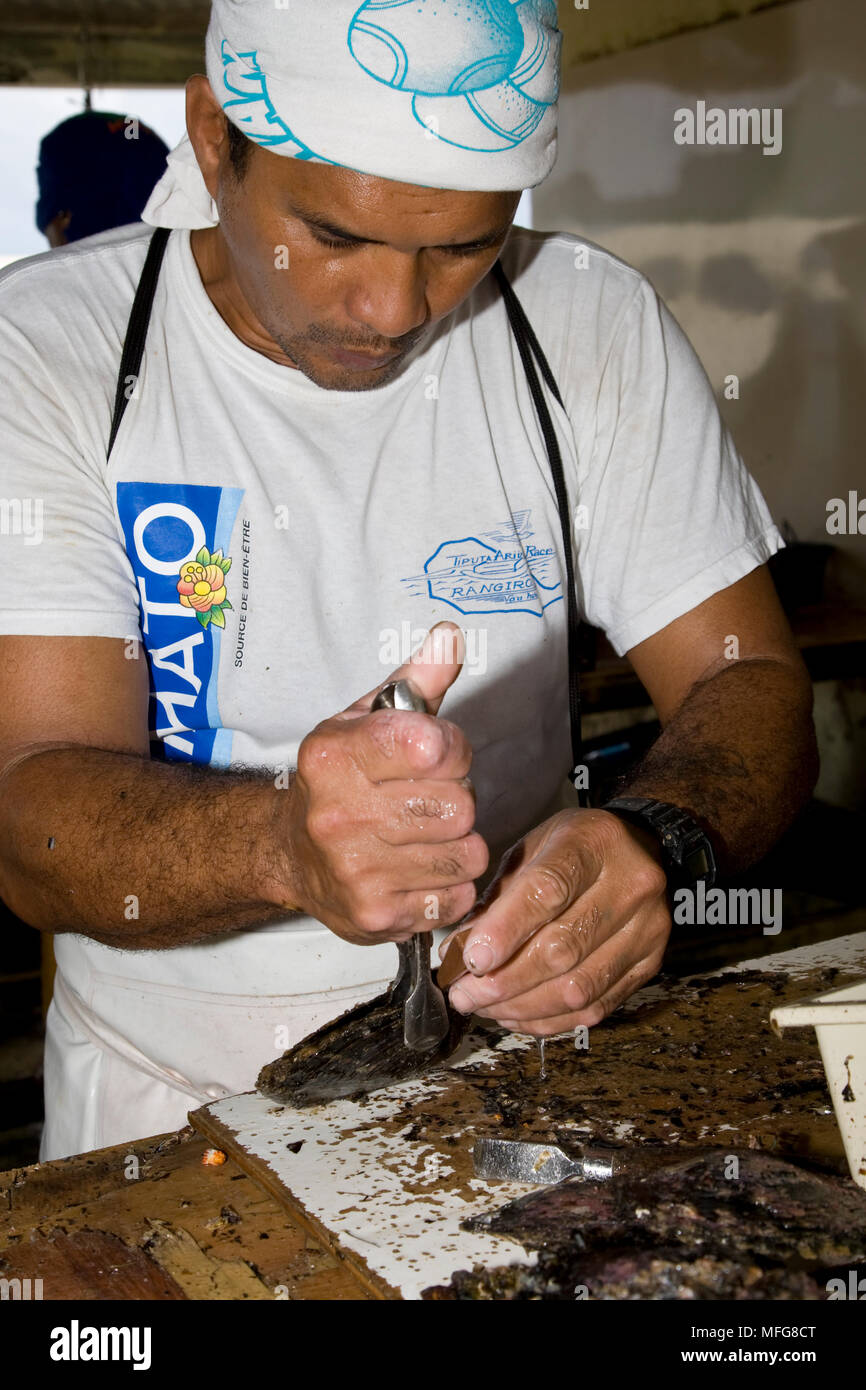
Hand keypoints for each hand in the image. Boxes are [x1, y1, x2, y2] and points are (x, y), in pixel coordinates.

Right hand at [279, 622, 487, 944]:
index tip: (434, 755)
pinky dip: (448, 886)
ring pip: (467, 852)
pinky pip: (457, 896)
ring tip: (423, 836)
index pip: (434, 746)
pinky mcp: (375, 915)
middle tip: (427, 801)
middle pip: (460, 805)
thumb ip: (414, 682)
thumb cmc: (339, 781)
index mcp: (335, 756)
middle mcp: (339, 813)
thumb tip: (450, 637)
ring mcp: (355, 870)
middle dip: (456, 800)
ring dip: (457, 844)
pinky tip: (418, 870)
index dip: (451, 750)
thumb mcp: (364, 720)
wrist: (288, 855)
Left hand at [438, 808, 670, 1033]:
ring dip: (522, 1006)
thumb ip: (498, 896)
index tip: (471, 959)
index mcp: (594, 843)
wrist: (640, 848)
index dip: (506, 930)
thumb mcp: (532, 849)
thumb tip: (461, 951)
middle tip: (463, 994)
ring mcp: (646, 928)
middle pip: (563, 948)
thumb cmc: (573, 849)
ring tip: (484, 1007)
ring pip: (579, 987)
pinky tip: (516, 1015)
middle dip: (505, 980)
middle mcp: (630, 885)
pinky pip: (595, 1006)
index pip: (549, 890)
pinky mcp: (650, 963)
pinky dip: (549, 1020)